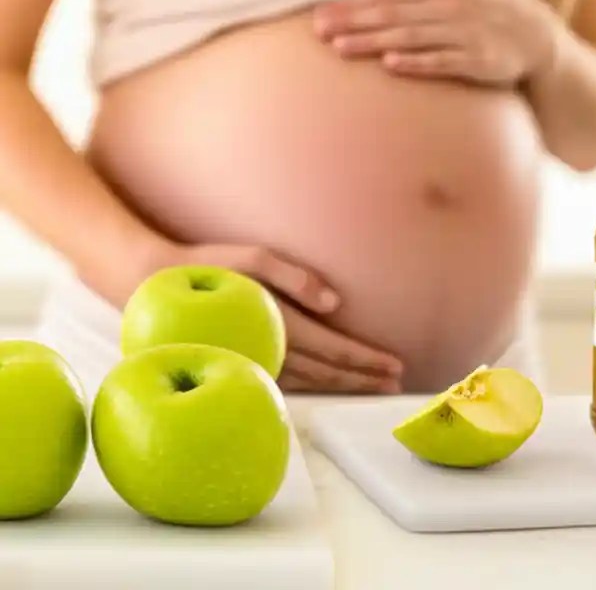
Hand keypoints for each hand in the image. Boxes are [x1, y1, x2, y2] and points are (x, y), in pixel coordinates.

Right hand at [144, 243, 403, 393]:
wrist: (150, 288)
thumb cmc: (208, 265)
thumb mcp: (252, 257)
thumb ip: (295, 276)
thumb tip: (334, 303)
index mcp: (278, 324)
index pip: (334, 350)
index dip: (366, 361)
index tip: (395, 366)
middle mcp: (270, 348)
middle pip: (328, 371)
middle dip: (364, 378)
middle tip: (397, 382)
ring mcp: (256, 360)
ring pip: (311, 381)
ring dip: (344, 385)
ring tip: (375, 385)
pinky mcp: (244, 362)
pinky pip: (289, 381)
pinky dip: (316, 386)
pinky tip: (332, 385)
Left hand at [312, 0, 559, 86]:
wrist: (536, 37)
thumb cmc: (485, 14)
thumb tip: (369, 0)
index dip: (352, 6)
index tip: (320, 17)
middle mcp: (450, 5)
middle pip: (392, 14)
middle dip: (353, 23)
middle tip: (319, 32)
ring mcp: (465, 33)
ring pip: (411, 37)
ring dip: (374, 42)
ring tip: (342, 48)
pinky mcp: (479, 61)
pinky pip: (442, 61)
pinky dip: (417, 62)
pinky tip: (391, 64)